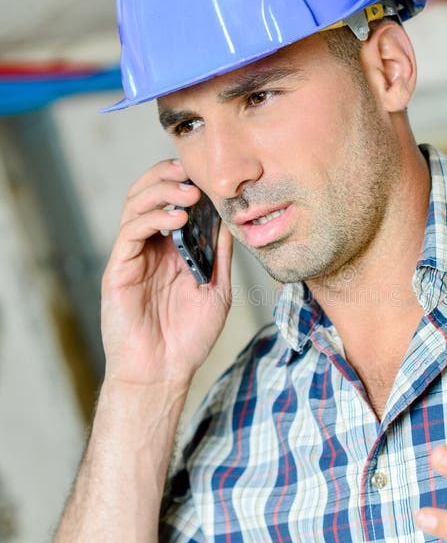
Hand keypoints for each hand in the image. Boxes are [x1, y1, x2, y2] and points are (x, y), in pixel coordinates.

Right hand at [101, 159, 232, 384]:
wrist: (163, 371)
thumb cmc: (188, 338)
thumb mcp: (217, 290)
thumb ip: (219, 256)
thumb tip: (231, 221)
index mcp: (171, 250)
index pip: (171, 203)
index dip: (184, 182)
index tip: (207, 173)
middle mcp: (149, 248)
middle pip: (148, 195)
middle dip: (168, 176)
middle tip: (192, 172)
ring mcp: (132, 256)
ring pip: (135, 206)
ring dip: (161, 192)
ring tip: (188, 193)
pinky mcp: (119, 269)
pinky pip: (130, 232)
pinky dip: (153, 218)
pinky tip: (177, 219)